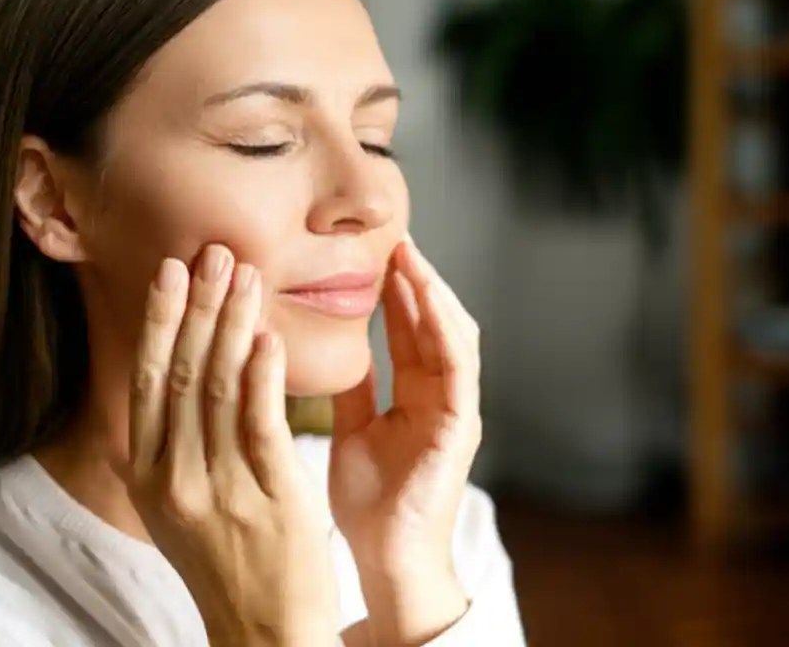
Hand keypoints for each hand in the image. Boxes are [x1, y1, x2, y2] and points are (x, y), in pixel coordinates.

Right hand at [118, 245, 338, 646]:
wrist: (262, 634)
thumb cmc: (224, 565)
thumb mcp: (174, 508)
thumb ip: (166, 448)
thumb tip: (165, 380)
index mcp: (149, 476)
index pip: (148, 382)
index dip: (159, 322)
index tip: (169, 272)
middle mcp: (175, 478)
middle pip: (182, 375)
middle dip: (196, 307)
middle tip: (211, 253)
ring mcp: (220, 489)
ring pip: (220, 389)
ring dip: (231, 324)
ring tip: (244, 275)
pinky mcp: (270, 499)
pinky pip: (261, 424)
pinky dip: (263, 374)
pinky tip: (267, 334)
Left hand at [329, 235, 479, 645]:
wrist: (386, 556)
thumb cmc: (371, 500)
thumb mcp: (353, 428)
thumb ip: (351, 387)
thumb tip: (328, 345)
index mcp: (416, 395)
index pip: (408, 327)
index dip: (394, 288)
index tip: (372, 248)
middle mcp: (441, 395)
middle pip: (433, 321)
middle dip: (415, 277)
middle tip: (391, 233)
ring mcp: (456, 408)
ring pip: (452, 333)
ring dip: (432, 291)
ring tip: (408, 252)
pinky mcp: (460, 425)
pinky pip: (459, 365)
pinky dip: (443, 327)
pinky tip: (425, 296)